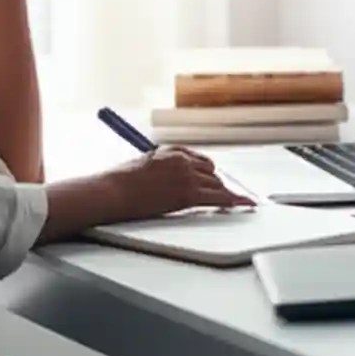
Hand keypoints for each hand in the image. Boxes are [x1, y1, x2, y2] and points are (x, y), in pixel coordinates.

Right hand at [105, 146, 255, 220]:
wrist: (111, 192)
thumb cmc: (119, 181)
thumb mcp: (143, 164)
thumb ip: (161, 167)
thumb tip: (168, 177)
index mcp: (172, 152)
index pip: (199, 160)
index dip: (207, 172)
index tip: (213, 178)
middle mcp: (183, 161)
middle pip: (211, 172)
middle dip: (214, 183)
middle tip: (221, 194)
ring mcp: (187, 177)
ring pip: (217, 184)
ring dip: (224, 193)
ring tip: (236, 200)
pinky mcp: (188, 194)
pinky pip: (218, 197)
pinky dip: (234, 200)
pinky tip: (243, 204)